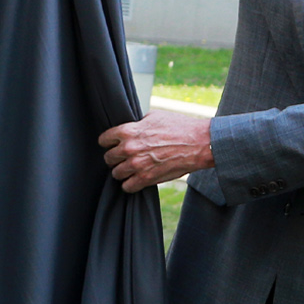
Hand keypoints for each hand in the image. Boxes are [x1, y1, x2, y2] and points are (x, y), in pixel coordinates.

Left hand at [98, 111, 214, 192]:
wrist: (199, 143)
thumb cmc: (180, 127)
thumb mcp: (155, 116)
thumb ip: (138, 123)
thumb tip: (131, 127)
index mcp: (129, 131)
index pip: (104, 139)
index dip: (108, 142)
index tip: (112, 145)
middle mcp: (129, 148)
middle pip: (108, 158)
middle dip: (115, 158)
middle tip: (124, 158)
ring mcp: (137, 165)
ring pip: (116, 174)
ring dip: (123, 172)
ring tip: (131, 169)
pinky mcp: (146, 178)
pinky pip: (127, 187)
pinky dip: (130, 185)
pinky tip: (136, 179)